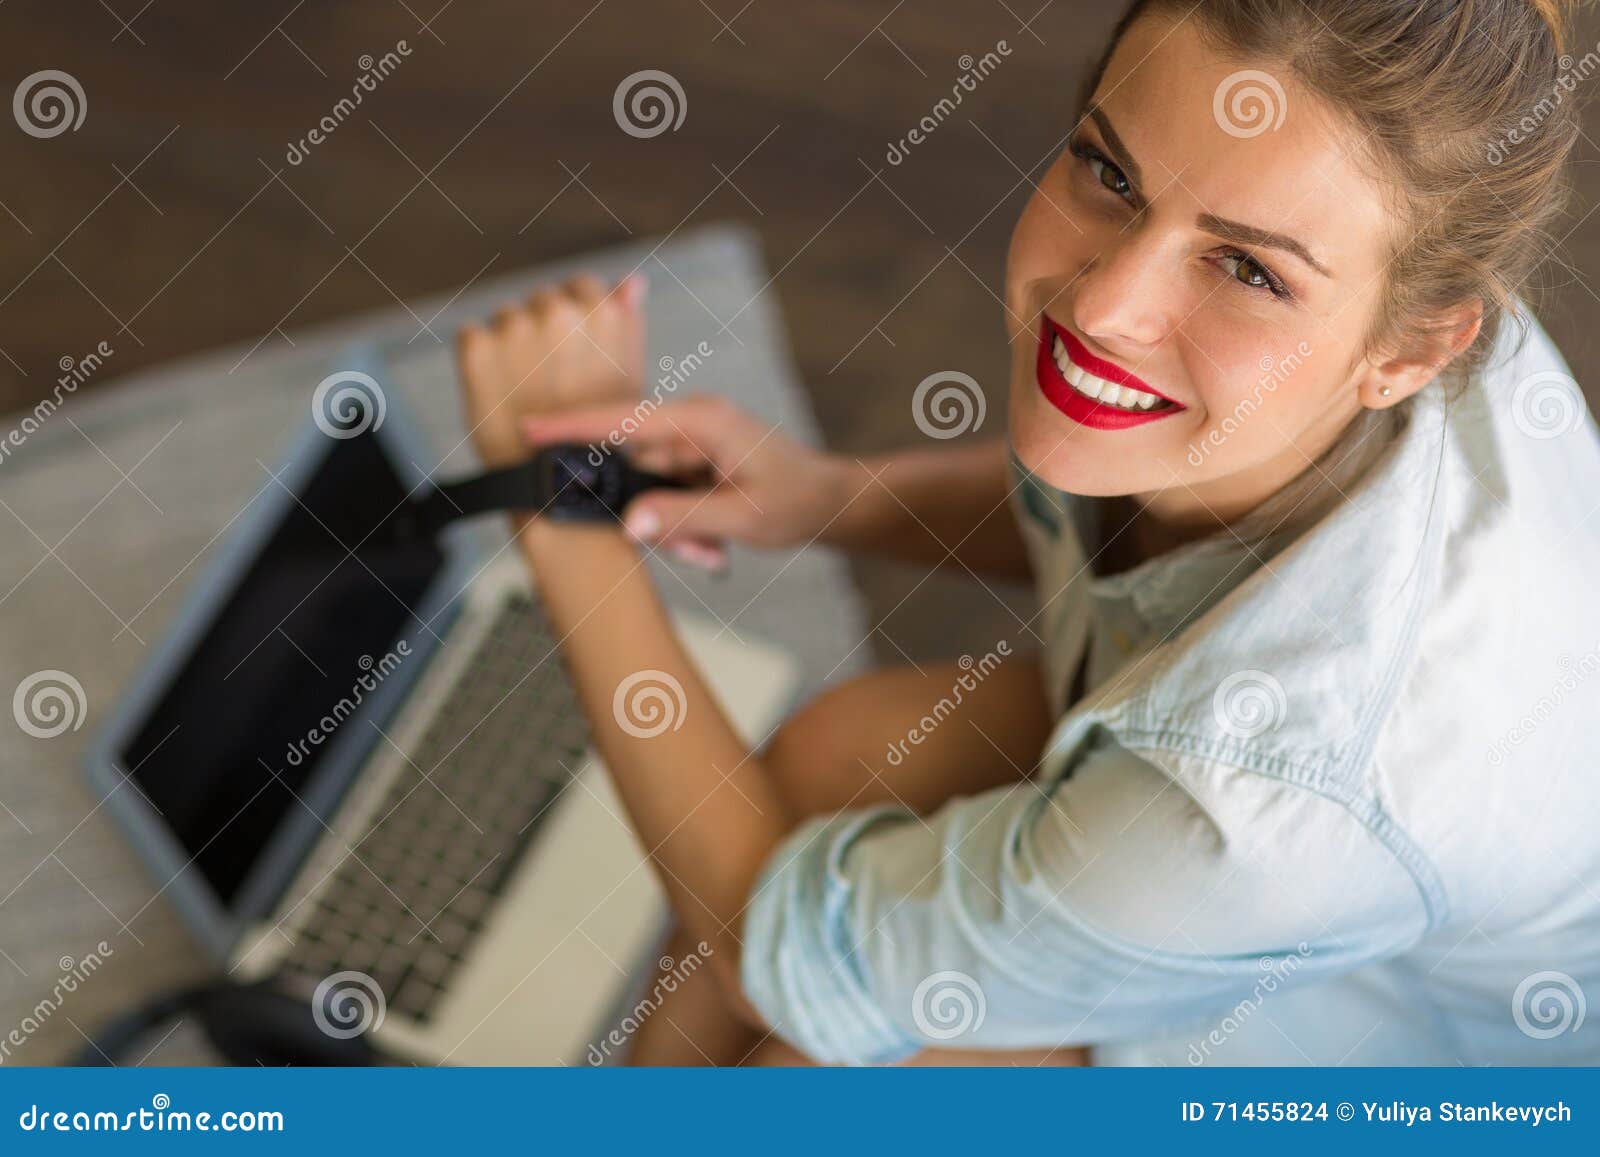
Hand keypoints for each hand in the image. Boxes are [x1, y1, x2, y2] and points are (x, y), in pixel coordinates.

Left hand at [455, 274, 644, 467]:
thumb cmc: (595, 438)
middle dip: (542, 333)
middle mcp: (561, 313)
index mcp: (603, 313)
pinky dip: (478, 361)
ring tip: (525, 391)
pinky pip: (471, 336)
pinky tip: (499, 390)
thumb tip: (632, 281)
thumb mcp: (628, 378)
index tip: (572, 355)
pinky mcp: (478, 348)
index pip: (581, 286)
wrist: (554, 484)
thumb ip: (627, 322)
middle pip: (542, 300)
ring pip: (506, 317)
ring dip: (509, 346)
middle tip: (549, 382)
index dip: (576, 321)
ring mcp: (517, 328)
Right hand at [521, 394, 853, 569]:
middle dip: (653, 519)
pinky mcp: (689, 463)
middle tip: (698, 552)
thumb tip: (628, 523)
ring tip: (714, 552)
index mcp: (701, 420)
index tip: (527, 428)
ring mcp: (688, 444)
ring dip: (672, 531)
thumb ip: (682, 518)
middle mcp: (689, 424)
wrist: (831, 501)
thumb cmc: (797, 500)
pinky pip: (662, 500)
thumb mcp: (742, 517)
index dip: (571, 425)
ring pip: (646, 493)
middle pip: (631, 470)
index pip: (622, 419)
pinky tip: (713, 546)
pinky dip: (681, 529)